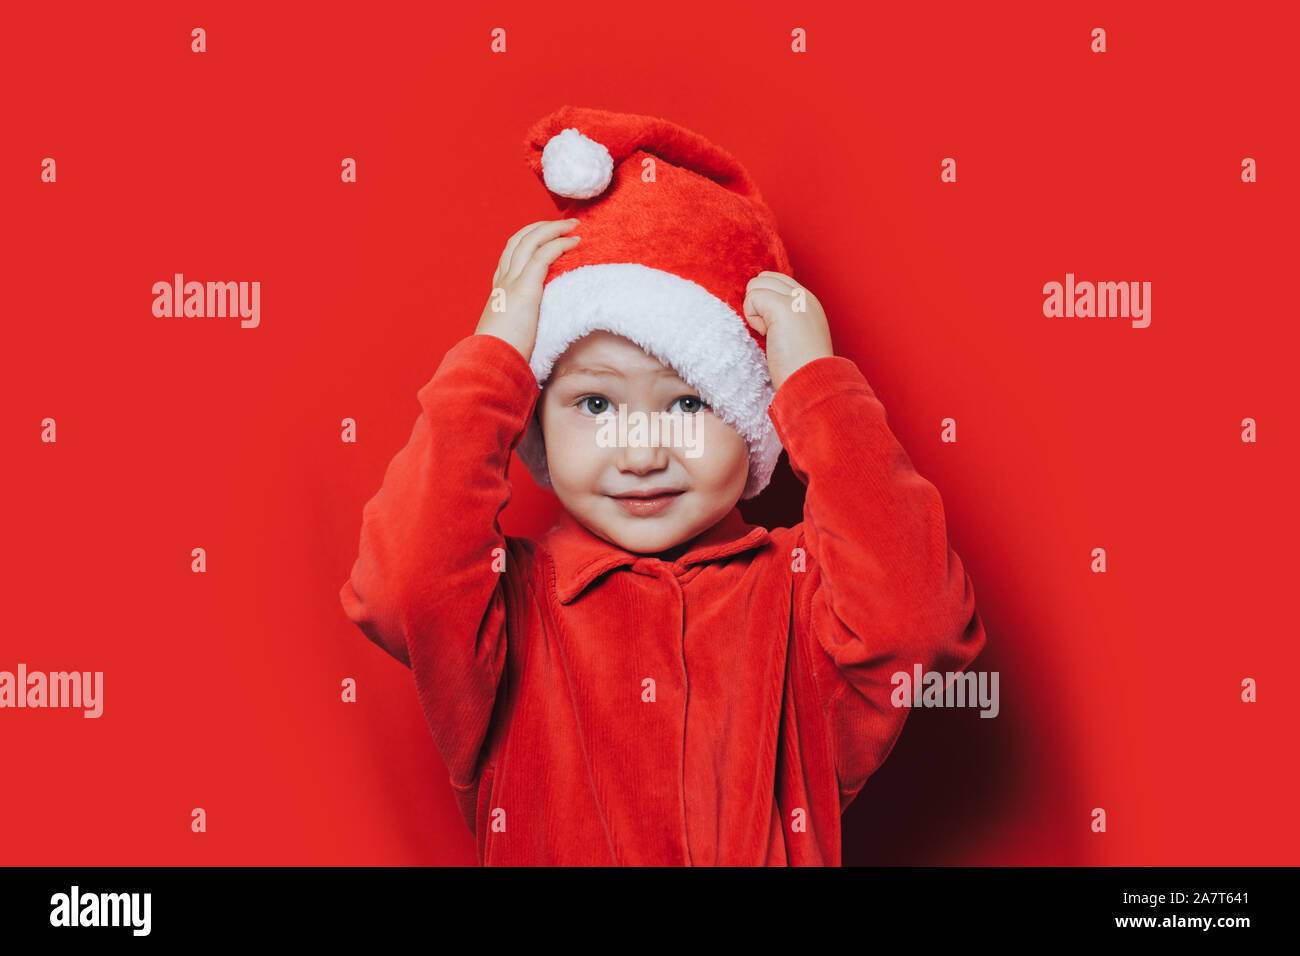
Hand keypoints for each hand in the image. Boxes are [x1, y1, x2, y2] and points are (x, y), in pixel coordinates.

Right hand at [475, 218, 581, 361]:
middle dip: (541, 227)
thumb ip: (520, 325)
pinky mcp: (525, 290)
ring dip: (553, 229)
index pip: (511, 254)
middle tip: (563, 224)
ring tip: (573, 226)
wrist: (490, 362)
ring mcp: (512, 283)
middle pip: (519, 240)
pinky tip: (573, 242)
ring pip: (530, 241)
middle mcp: (503, 281)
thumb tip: (533, 334)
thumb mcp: (510, 333)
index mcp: (499, 290)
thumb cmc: (501, 356)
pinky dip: (558, 244)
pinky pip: (542, 256)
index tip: (546, 235)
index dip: (528, 239)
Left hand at [742, 271, 833, 390]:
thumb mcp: (795, 336)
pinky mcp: (782, 306)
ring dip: (754, 311)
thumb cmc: (800, 370)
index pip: (776, 280)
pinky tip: (767, 335)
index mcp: (809, 303)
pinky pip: (752, 298)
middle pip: (764, 278)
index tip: (773, 329)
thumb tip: (758, 308)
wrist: (812, 383)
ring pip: (755, 285)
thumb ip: (782, 318)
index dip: (764, 301)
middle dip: (758, 303)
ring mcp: (795, 299)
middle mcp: (805, 296)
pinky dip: (752, 318)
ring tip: (770, 334)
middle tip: (771, 332)